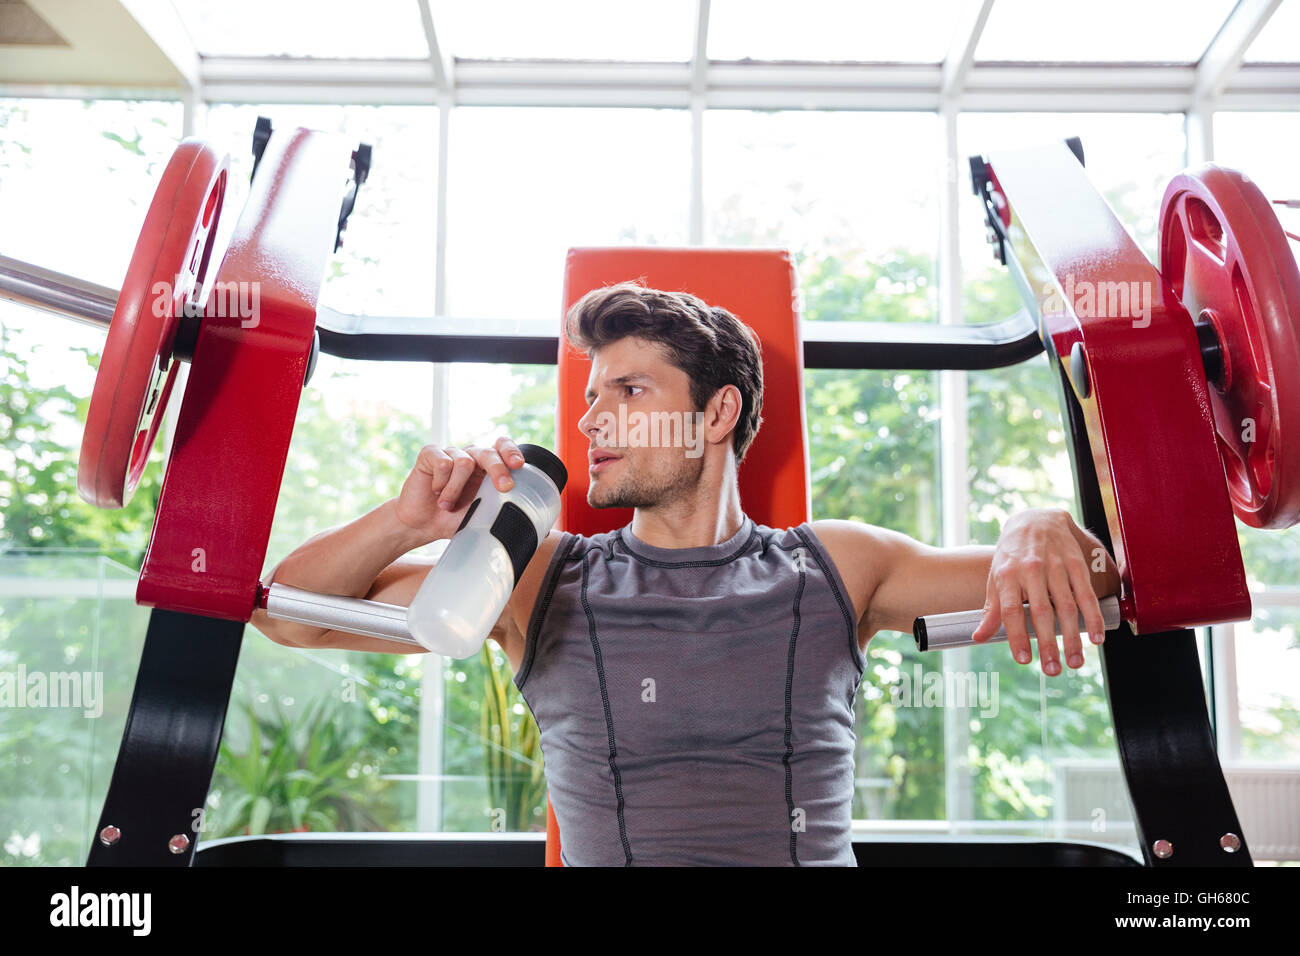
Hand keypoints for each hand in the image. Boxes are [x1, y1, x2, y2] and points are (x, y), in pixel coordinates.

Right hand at [394, 436, 526, 542]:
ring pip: (464, 462)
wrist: (421, 525)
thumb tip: (528, 518)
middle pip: (488, 453)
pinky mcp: (430, 454)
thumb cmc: (453, 519)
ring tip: (447, 504)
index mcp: (486, 467)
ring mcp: (450, 453)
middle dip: (499, 470)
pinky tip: (435, 492)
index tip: (519, 465)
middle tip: (504, 488)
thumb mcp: (482, 516)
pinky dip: (441, 484)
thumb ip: (499, 507)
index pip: (502, 447)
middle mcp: (470, 456)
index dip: (511, 452)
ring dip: (456, 490)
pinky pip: (443, 463)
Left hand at [970, 507, 1109, 675]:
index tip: (1023, 659)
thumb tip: (978, 637)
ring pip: (1067, 606)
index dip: (1016, 635)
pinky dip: (1093, 617)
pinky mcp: (1076, 564)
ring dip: (1073, 637)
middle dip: (1047, 643)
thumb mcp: (996, 578)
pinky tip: (1097, 638)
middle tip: (1052, 670)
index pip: (1011, 609)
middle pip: (1041, 612)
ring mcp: (1056, 566)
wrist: (1035, 520)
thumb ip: (992, 610)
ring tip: (1074, 662)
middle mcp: (1031, 570)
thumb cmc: (1012, 555)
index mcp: (1007, 575)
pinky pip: (1086, 594)